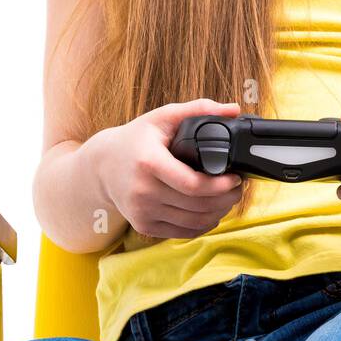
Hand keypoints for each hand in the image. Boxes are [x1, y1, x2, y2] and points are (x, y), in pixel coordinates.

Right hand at [91, 98, 246, 239]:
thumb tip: (233, 108)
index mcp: (149, 163)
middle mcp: (143, 191)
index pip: (192, 184)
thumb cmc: (137, 138)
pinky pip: (182, 232)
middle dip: (226, 199)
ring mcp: (142, 211)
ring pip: (193, 221)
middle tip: (238, 188)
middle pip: (197, 205)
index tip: (235, 177)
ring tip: (228, 199)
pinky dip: (203, 226)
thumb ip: (199, 109)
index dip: (220, 186)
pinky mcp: (144, 225)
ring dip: (218, 213)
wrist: (102, 165)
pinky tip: (212, 213)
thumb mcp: (163, 117)